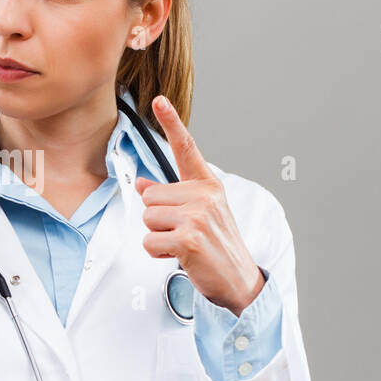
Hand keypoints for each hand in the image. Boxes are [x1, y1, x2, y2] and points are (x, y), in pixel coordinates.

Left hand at [134, 95, 263, 316]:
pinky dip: (158, 253)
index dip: (172, 122)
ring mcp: (198, 216)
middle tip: (182, 234)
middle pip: (150, 196)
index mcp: (208, 186)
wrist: (239, 281)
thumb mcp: (198, 216)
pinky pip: (149, 241)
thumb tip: (142, 184)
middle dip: (158, 218)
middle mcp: (205, 196)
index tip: (159, 99)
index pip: (186, 148)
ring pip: (147, 218)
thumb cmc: (217, 247)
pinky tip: (179, 256)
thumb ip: (171, 198)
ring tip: (182, 245)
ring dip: (158, 237)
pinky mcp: (189, 238)